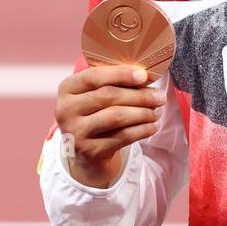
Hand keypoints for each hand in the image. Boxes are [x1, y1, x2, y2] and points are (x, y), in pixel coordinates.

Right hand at [54, 64, 166, 187]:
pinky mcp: (89, 150)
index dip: (120, 74)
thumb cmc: (96, 112)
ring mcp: (76, 132)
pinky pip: (122, 136)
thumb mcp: (95, 94)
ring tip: (158, 111)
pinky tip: (153, 126)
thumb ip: (113, 81)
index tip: (144, 75)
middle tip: (160, 97)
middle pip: (108, 96)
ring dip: (143, 113)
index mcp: (67, 88)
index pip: (94, 76)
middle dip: (139, 95)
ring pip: (116, 116)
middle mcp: (66, 110)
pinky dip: (142, 130)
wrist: (86, 151)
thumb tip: (145, 75)